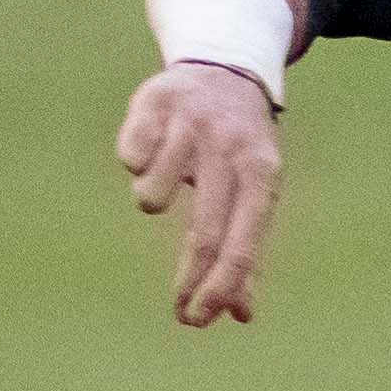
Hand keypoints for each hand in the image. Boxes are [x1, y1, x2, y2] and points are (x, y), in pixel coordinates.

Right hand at [116, 61, 286, 326]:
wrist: (222, 69)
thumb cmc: (238, 148)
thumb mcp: (254, 192)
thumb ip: (246, 252)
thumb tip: (241, 315)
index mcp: (261, 173)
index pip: (241, 244)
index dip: (219, 289)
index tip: (197, 321)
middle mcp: (229, 148)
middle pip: (205, 232)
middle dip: (190, 281)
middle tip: (180, 314)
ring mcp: (192, 123)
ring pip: (151, 196)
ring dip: (151, 201)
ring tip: (166, 178)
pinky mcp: (154, 103)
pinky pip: (129, 157)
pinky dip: (136, 160)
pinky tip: (154, 143)